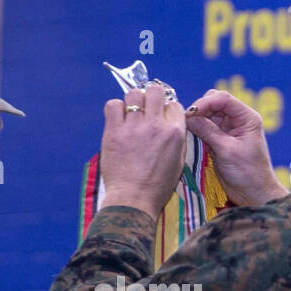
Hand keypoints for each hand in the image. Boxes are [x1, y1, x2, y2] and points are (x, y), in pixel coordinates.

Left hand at [99, 84, 185, 218]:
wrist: (133, 199)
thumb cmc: (156, 186)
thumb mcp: (178, 162)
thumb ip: (176, 138)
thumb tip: (169, 121)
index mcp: (175, 133)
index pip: (174, 104)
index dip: (167, 108)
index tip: (160, 115)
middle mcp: (155, 125)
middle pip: (154, 91)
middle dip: (151, 97)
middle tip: (146, 109)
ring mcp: (134, 127)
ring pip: (133, 94)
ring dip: (132, 101)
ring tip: (130, 114)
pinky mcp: (114, 132)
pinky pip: (113, 105)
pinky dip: (115, 108)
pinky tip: (117, 120)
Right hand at [185, 89, 287, 205]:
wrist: (253, 194)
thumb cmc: (248, 173)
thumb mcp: (227, 151)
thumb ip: (208, 131)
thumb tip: (188, 117)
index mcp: (246, 118)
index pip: (223, 99)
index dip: (205, 103)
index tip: (189, 113)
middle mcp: (237, 120)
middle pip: (213, 104)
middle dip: (199, 110)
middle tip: (185, 122)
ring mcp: (227, 130)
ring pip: (206, 116)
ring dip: (196, 121)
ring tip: (185, 130)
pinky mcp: (219, 141)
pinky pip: (204, 129)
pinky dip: (196, 131)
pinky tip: (188, 137)